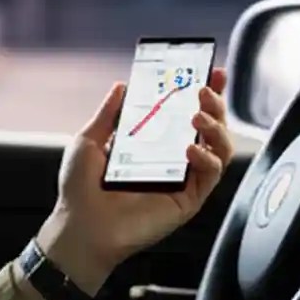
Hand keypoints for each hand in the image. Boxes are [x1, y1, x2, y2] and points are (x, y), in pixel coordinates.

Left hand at [37, 68, 232, 294]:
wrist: (79, 227)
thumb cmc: (80, 189)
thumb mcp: (88, 141)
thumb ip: (108, 114)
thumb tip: (121, 85)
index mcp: (152, 145)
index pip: (183, 114)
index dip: (202, 94)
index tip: (212, 72)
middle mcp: (172, 160)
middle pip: (209, 128)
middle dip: (215, 105)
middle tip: (206, 89)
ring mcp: (182, 180)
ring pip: (219, 150)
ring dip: (216, 128)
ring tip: (198, 116)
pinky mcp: (187, 200)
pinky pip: (210, 177)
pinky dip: (206, 159)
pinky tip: (190, 148)